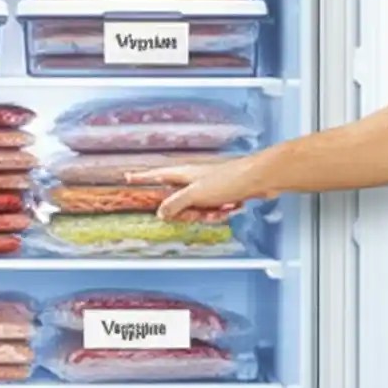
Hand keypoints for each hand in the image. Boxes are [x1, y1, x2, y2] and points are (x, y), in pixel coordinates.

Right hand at [125, 155, 278, 221]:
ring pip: (197, 209)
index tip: (128, 176)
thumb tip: (160, 212)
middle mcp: (194, 179)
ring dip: (209, 213)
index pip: (157, 175)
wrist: (258, 179)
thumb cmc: (228, 180)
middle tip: (200, 213)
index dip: (142, 177)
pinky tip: (232, 207)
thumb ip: (176, 203)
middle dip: (189, 213)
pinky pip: (214, 210)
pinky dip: (222, 211)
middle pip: (179, 201)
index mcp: (184, 174)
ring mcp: (208, 187)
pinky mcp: (222, 194)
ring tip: (222, 208)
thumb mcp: (195, 194)